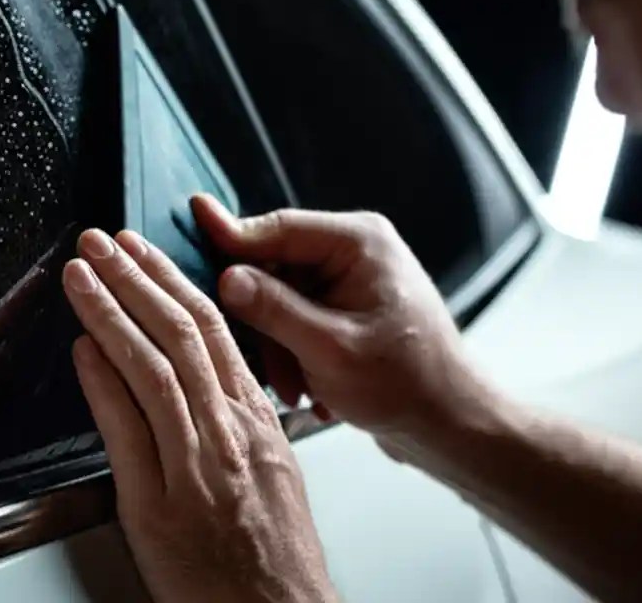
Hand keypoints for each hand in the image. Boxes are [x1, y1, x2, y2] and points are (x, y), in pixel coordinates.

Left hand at [64, 229, 334, 602]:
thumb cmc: (275, 557)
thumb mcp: (271, 471)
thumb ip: (236, 419)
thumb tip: (196, 378)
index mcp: (258, 421)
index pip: (215, 329)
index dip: (172, 280)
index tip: (143, 249)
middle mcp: (230, 435)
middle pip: (181, 335)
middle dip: (135, 278)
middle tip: (100, 241)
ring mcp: (195, 469)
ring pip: (152, 368)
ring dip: (109, 312)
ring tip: (80, 276)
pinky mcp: (158, 507)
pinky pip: (126, 430)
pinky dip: (102, 383)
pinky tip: (82, 349)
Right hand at [191, 195, 497, 442]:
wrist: (451, 424)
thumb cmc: (406, 384)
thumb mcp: (330, 348)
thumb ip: (274, 310)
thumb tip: (225, 277)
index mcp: (358, 241)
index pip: (276, 228)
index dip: (229, 232)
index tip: (190, 216)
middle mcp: (353, 249)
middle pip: (272, 264)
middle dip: (261, 317)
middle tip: (260, 361)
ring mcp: (348, 277)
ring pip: (278, 296)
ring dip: (276, 344)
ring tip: (295, 387)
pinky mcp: (344, 305)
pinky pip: (295, 315)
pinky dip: (292, 351)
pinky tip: (306, 386)